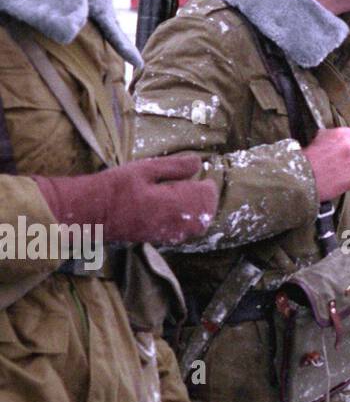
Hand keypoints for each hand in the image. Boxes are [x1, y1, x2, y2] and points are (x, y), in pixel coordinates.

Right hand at [34, 153, 216, 245]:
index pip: (206, 197)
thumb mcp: (145, 169)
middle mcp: (174, 223)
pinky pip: (183, 234)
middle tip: (200, 186)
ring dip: (199, 212)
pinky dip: (188, 222)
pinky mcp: (157, 239)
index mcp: (173, 204)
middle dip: (207, 200)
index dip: (208, 185)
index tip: (203, 176)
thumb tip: (199, 162)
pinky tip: (178, 210)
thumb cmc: (115, 187)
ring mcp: (166, 234)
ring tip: (191, 196)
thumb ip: (174, 167)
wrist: (89, 213)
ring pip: (196, 227)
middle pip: (206, 215)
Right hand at [303, 127, 349, 201]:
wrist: (299, 178)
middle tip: (348, 162)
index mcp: (340, 135)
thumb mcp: (316, 139)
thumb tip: (338, 138)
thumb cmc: (305, 159)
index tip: (346, 149)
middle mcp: (349, 147)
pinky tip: (345, 183)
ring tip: (348, 173)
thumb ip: (331, 136)